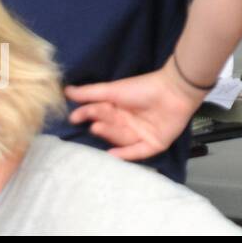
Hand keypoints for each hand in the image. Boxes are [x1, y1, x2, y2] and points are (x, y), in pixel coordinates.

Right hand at [64, 58, 205, 161]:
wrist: (175, 90)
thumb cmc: (143, 88)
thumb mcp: (114, 90)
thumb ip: (91, 92)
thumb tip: (66, 91)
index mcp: (120, 110)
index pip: (100, 115)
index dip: (87, 115)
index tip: (74, 117)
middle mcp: (129, 124)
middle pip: (110, 128)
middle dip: (101, 125)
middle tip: (94, 123)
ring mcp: (141, 135)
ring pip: (121, 139)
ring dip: (110, 135)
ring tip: (99, 127)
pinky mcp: (154, 144)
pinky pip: (137, 153)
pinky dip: (125, 154)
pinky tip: (112, 155)